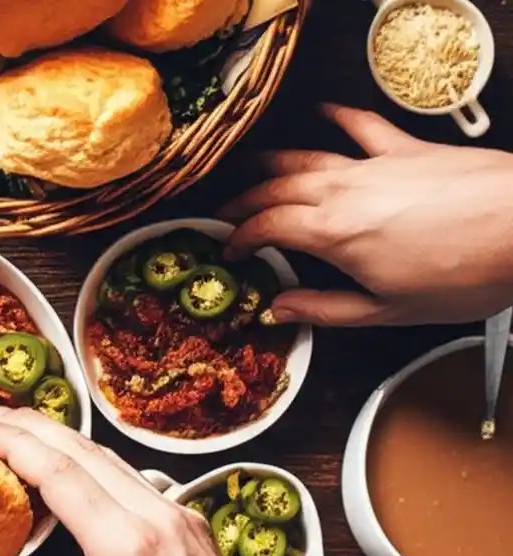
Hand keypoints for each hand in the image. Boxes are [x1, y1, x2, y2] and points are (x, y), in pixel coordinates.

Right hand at [0, 407, 352, 555]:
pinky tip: (80, 473)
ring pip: (115, 461)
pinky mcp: (195, 529)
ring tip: (26, 433)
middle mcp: (159, 518)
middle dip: (33, 426)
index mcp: (128, 544)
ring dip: (66, 441)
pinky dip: (98, 465)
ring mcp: (183, 518)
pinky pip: (138, 481)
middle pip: (86, 450)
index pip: (59, 471)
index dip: (13, 441)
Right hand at [220, 104, 512, 326]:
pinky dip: (336, 116)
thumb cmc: (463, 274)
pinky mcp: (406, 149)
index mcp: (332, 233)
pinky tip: (321, 111)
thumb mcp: (388, 310)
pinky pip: (361, 125)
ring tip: (252, 170)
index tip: (229, 249)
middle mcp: (343, 191)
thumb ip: (326, 309)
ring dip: (272, 164)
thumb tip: (278, 310)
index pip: (265, 225)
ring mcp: (374, 164)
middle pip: (276, 188)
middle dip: (243, 200)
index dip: (238, 236)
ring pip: (306, 156)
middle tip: (226, 213)